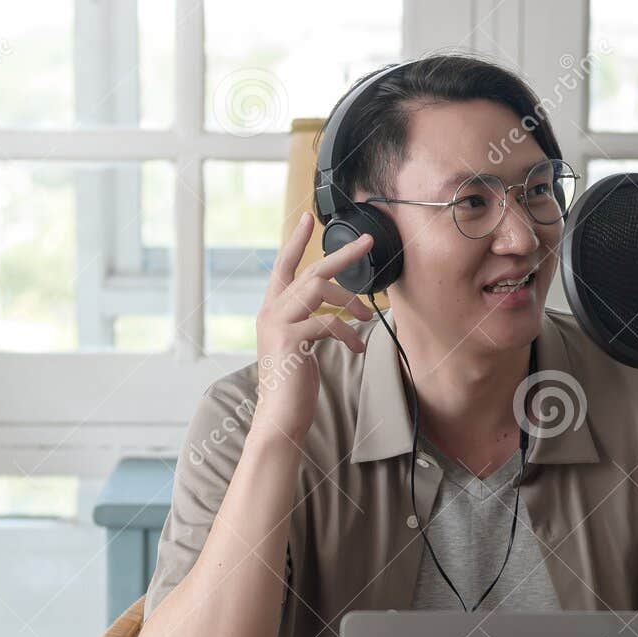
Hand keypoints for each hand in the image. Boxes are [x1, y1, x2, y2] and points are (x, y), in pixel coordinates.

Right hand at [251, 211, 377, 445]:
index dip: (296, 241)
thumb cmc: (293, 384)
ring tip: (367, 317)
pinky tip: (357, 348)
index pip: (283, 266)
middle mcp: (270, 312)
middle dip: (341, 255)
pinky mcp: (291, 341)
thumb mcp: (300, 346)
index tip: (309, 218)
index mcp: (272, 310)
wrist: (280, 417)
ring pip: (319, 290)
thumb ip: (309, 322)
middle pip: (310, 271)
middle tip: (367, 243)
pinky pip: (327, 322)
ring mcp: (278, 325)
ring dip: (350, 300)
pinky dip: (348, 333)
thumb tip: (337, 310)